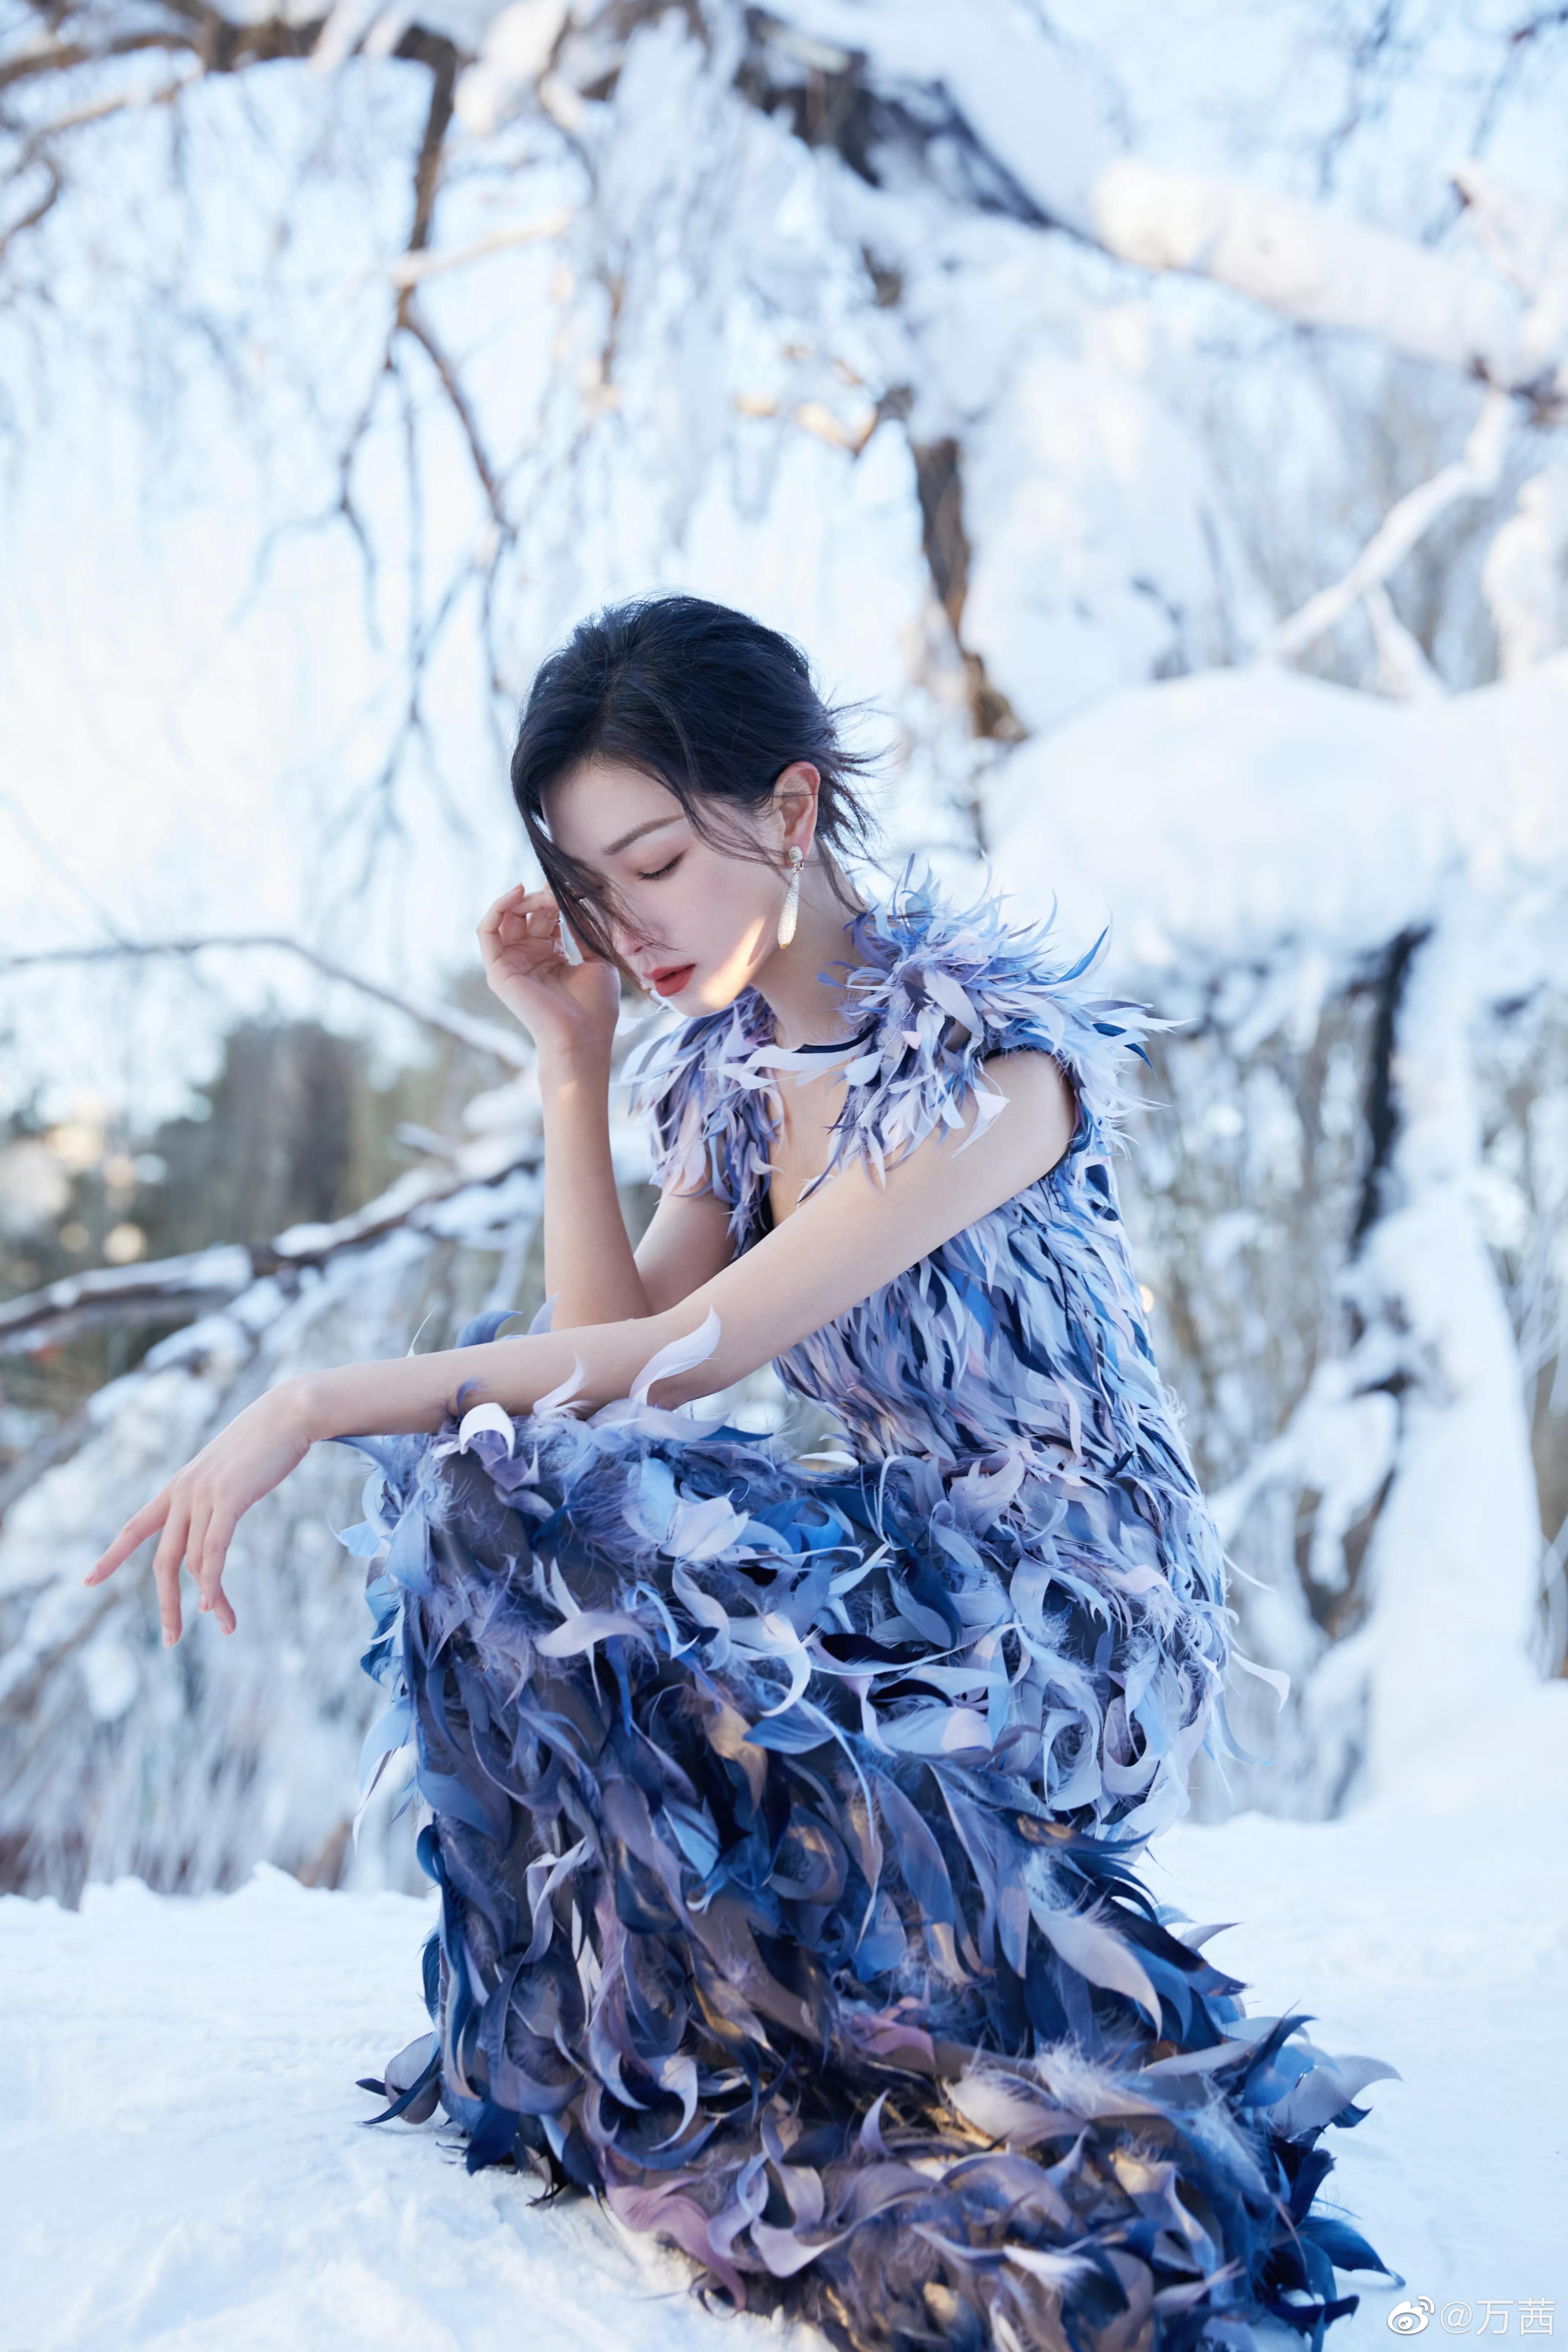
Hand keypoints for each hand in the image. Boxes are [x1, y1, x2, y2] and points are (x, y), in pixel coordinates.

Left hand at [83, 1381, 315, 1643]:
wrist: (287, 1413)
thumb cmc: (263, 1444)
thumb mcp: (228, 1474)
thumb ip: (214, 1498)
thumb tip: (213, 1521)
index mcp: (178, 1487)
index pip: (135, 1527)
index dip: (111, 1556)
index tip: (87, 1581)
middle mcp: (183, 1493)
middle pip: (163, 1561)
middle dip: (166, 1604)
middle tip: (170, 1640)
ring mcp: (203, 1495)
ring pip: (194, 1561)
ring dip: (206, 1599)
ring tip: (222, 1626)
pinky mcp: (229, 1498)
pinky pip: (214, 1548)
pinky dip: (211, 1579)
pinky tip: (210, 1604)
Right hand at [477, 884, 621, 1065]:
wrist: (583, 1038)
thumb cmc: (596, 1007)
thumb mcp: (598, 958)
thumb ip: (585, 929)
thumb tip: (579, 899)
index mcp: (551, 955)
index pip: (545, 915)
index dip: (554, 896)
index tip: (567, 883)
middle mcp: (529, 957)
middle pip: (526, 913)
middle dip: (542, 896)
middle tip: (558, 892)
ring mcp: (512, 963)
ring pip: (506, 918)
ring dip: (523, 900)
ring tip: (542, 895)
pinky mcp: (498, 970)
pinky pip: (487, 932)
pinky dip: (497, 908)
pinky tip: (516, 894)